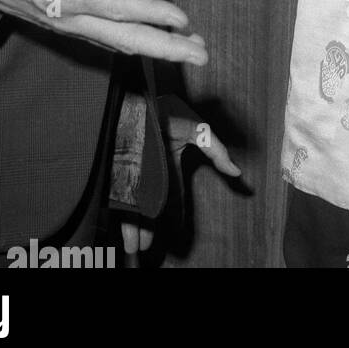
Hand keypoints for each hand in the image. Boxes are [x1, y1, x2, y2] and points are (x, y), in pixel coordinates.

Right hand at [0, 0, 206, 64]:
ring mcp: (71, 26)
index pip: (115, 5)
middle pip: (125, 37)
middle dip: (165, 46)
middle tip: (202, 53)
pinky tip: (156, 42)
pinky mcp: (70, 25)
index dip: (150, 12)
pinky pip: (110, 39)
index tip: (182, 18)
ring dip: (157, 47)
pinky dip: (137, 42)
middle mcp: (71, 17)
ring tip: (193, 49)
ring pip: (120, 42)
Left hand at [119, 112, 240, 258]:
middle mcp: (149, 168)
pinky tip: (123, 233)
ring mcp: (130, 171)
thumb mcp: (196, 129)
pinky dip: (120, 217)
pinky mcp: (112, 172)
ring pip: (132, 205)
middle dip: (149, 226)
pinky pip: (115, 199)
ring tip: (135, 247)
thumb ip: (216, 150)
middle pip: (149, 203)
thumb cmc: (165, 110)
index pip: (174, 191)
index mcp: (168, 160)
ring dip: (134, 228)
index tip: (179, 229)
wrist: (133, 100)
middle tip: (146, 247)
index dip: (177, 210)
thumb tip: (236, 171)